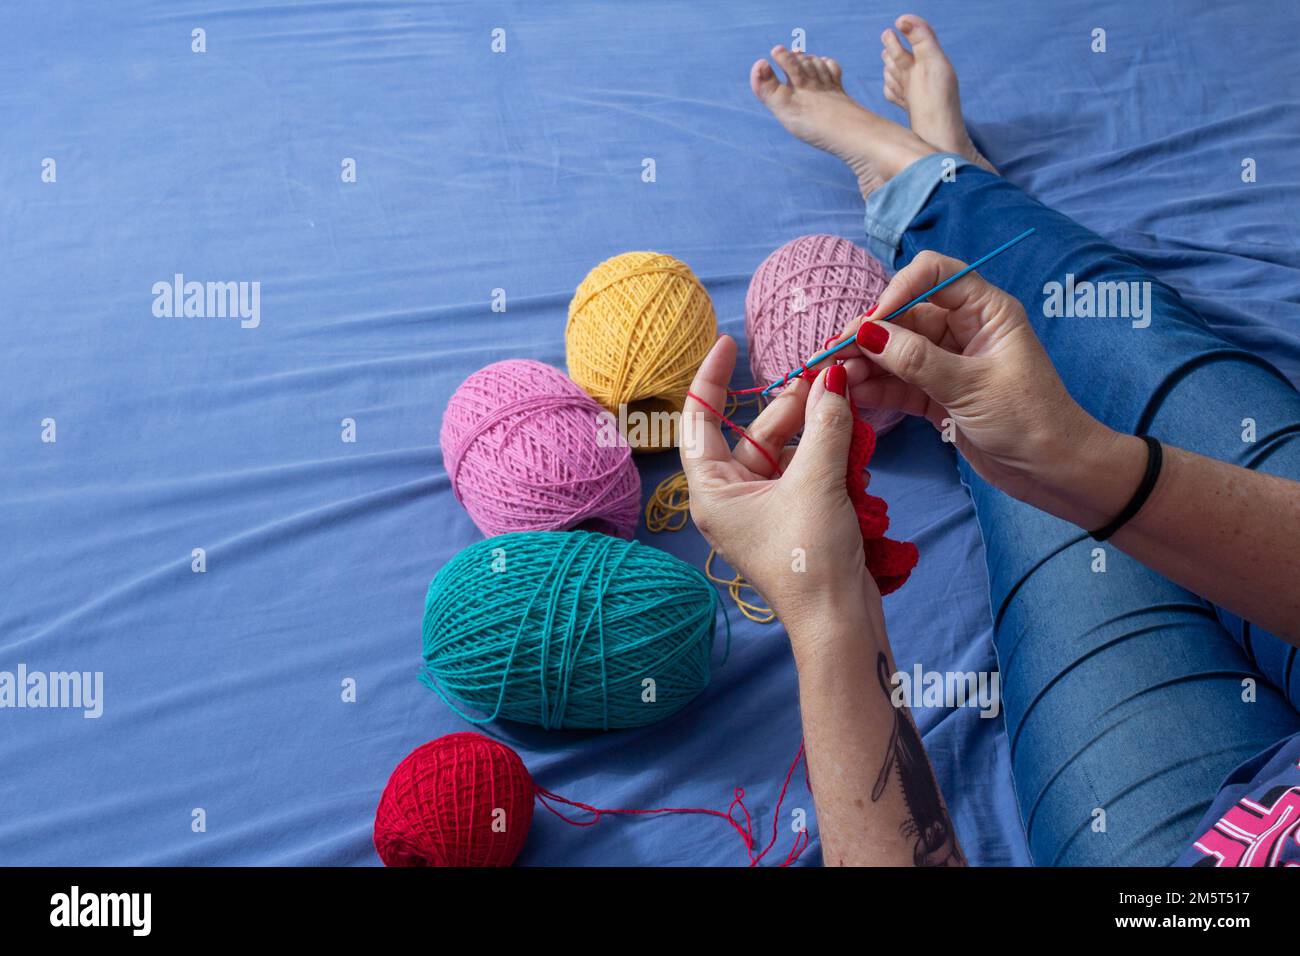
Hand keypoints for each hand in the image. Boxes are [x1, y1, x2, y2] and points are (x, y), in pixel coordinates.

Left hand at [679, 335, 879, 653]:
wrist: (838, 620)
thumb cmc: (810, 559)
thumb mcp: (816, 481)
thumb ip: (824, 424)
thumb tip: (832, 377)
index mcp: (712, 490)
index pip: (699, 421)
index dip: (712, 378)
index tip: (728, 341)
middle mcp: (730, 497)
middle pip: (754, 431)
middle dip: (790, 405)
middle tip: (825, 379)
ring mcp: (762, 507)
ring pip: (785, 449)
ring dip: (816, 428)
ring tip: (845, 405)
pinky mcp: (793, 516)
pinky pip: (804, 470)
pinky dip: (827, 453)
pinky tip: (852, 440)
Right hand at [823, 251, 1143, 524]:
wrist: (1054, 472)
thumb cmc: (1030, 420)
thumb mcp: (971, 386)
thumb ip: (916, 359)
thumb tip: (867, 333)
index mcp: (985, 310)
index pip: (934, 275)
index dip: (898, 290)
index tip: (871, 322)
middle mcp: (963, 329)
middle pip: (904, 315)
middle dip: (868, 332)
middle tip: (833, 354)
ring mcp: (947, 362)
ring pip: (894, 350)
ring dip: (864, 362)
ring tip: (833, 377)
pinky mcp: (935, 394)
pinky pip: (897, 382)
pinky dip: (873, 387)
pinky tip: (849, 393)